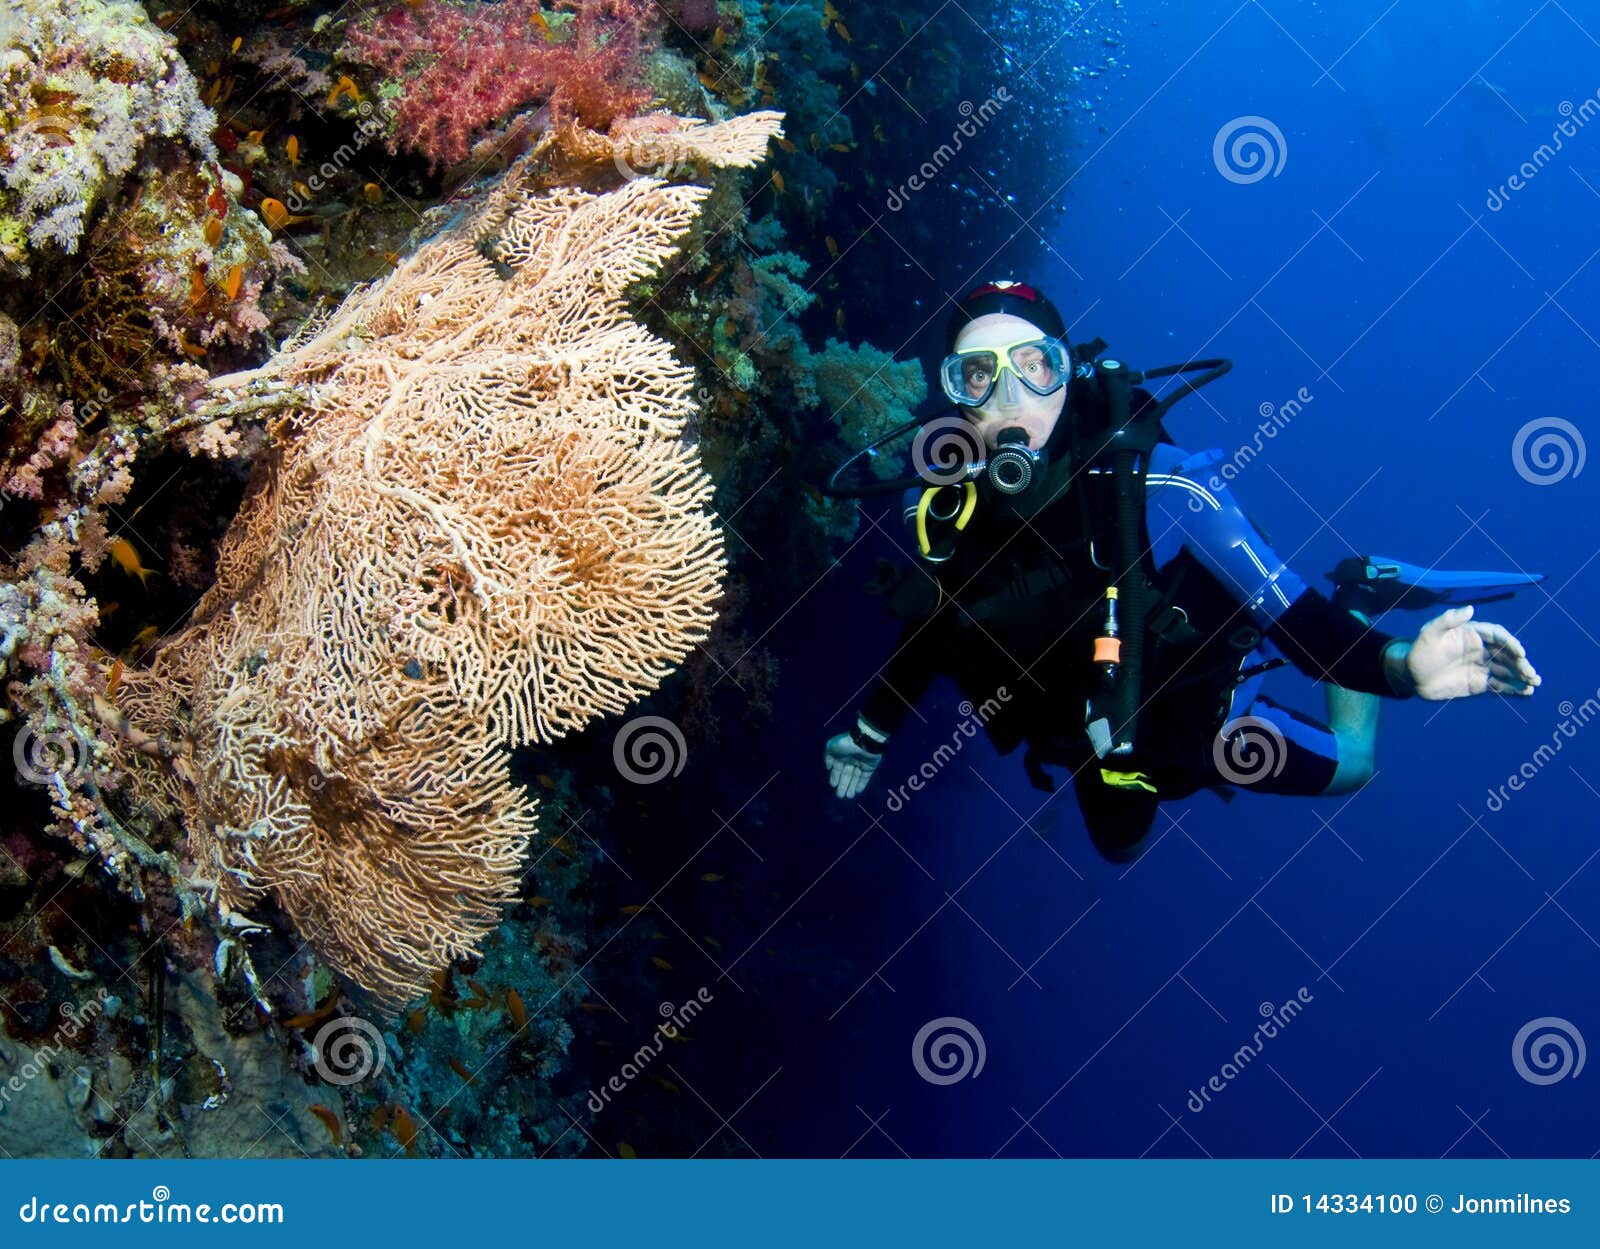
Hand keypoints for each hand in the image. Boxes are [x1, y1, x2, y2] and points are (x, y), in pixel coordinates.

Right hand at [825, 732, 881, 799]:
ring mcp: (860, 764)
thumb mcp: (831, 747)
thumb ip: (827, 757)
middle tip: (840, 796)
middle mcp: (850, 760)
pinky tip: (857, 791)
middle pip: (846, 775)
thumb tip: (828, 767)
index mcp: (841, 756)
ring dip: (851, 787)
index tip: (833, 785)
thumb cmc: (846, 744)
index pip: (837, 769)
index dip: (835, 777)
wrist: (865, 740)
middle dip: (843, 785)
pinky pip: (865, 777)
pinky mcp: (870, 766)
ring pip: (855, 778)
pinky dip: (861, 784)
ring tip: (849, 796)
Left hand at [1401, 605, 1540, 699]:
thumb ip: (1447, 620)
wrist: (1411, 676)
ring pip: (1507, 670)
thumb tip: (1470, 608)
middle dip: (1521, 662)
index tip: (1520, 652)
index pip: (1497, 635)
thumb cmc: (1419, 651)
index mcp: (1472, 634)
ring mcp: (1482, 666)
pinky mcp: (1480, 683)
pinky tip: (1526, 691)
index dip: (1510, 643)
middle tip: (1531, 672)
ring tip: (1534, 682)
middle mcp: (1481, 649)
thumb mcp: (1428, 633)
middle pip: (1507, 654)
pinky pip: (1500, 684)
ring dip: (1522, 675)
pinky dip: (1513, 688)